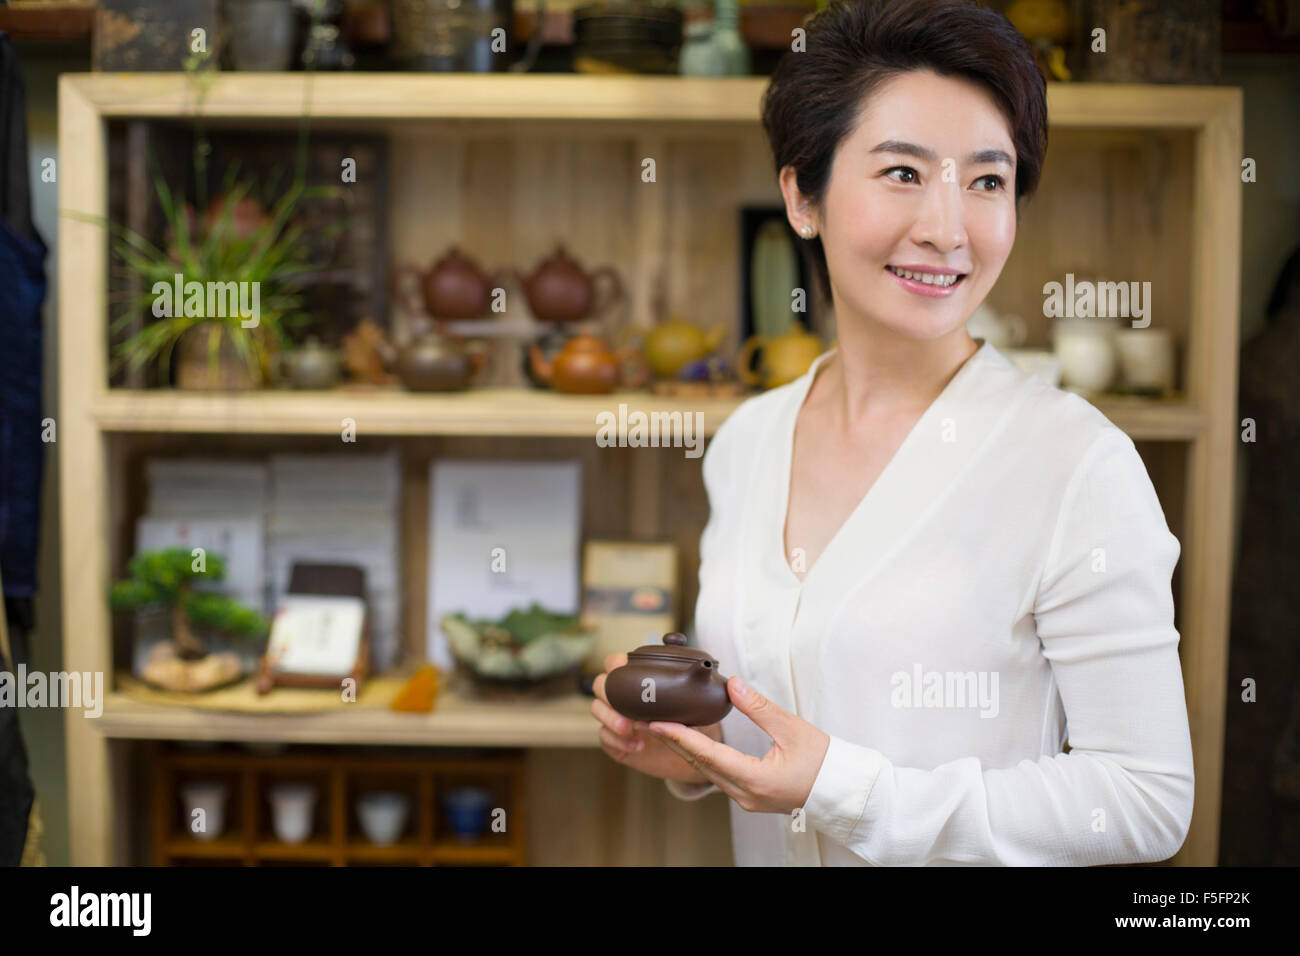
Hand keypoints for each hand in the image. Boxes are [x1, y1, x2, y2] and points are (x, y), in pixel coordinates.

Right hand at [591, 652, 721, 783]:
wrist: (688, 755)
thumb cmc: (688, 722)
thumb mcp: (694, 704)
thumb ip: (694, 685)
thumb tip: (704, 667)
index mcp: (636, 680)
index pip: (614, 663)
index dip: (614, 664)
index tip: (620, 669)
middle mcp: (622, 697)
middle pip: (599, 685)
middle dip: (608, 695)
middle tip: (624, 708)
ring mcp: (615, 718)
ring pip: (596, 710)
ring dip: (609, 718)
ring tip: (629, 729)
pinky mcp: (614, 740)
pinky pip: (603, 737)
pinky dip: (617, 741)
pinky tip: (637, 746)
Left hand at [644, 675, 829, 813]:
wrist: (843, 792)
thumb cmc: (825, 763)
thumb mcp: (792, 728)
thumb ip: (759, 707)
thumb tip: (731, 684)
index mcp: (755, 779)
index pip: (708, 755)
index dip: (679, 737)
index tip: (656, 723)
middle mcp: (745, 794)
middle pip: (700, 765)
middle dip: (672, 742)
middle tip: (646, 722)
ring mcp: (747, 799)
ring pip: (707, 773)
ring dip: (684, 751)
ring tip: (662, 730)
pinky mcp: (751, 796)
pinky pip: (718, 777)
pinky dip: (701, 759)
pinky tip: (691, 745)